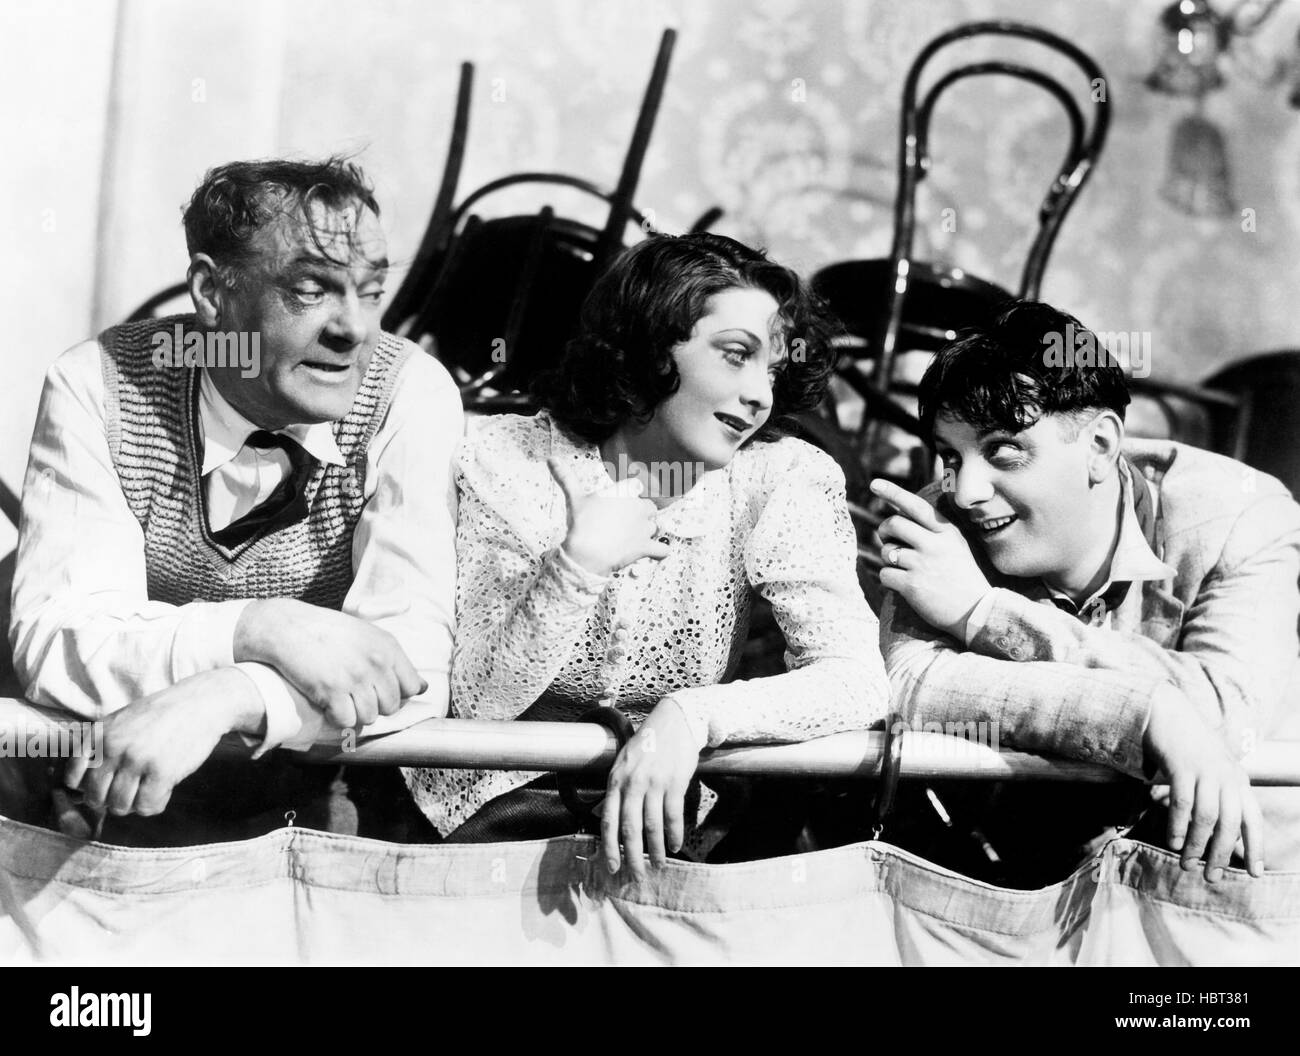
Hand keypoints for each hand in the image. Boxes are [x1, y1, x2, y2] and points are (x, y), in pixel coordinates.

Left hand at [63, 667, 262, 817]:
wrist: (201, 702)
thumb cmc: (162, 714)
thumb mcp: (121, 720)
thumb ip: (100, 746)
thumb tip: (80, 788)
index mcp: (99, 734)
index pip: (73, 779)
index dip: (87, 788)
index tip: (106, 784)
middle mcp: (113, 747)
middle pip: (95, 797)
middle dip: (110, 801)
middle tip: (129, 791)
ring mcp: (137, 760)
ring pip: (119, 806)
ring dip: (133, 805)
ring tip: (146, 791)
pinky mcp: (163, 772)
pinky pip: (146, 806)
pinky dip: (153, 805)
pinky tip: (163, 791)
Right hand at [235, 599, 426, 727]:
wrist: (288, 627)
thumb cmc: (328, 632)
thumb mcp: (368, 636)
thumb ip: (394, 661)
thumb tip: (423, 688)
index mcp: (388, 647)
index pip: (412, 687)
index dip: (398, 693)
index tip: (380, 690)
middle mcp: (376, 663)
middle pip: (391, 706)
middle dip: (375, 705)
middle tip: (355, 695)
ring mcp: (355, 678)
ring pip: (370, 717)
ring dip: (355, 713)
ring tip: (340, 698)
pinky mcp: (332, 692)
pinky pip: (346, 721)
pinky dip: (336, 718)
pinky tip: (327, 704)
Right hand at [548, 456, 669, 576]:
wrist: (586, 551)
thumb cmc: (581, 523)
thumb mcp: (574, 497)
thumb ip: (566, 477)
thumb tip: (551, 459)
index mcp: (625, 492)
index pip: (637, 486)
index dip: (631, 493)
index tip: (624, 500)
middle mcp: (639, 507)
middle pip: (649, 507)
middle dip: (641, 514)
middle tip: (625, 522)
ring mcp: (644, 528)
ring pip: (655, 527)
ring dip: (648, 532)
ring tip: (633, 538)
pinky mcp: (645, 547)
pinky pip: (662, 550)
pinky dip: (660, 552)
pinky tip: (654, 553)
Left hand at [600, 698, 700, 879]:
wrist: (674, 722)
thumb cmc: (647, 746)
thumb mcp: (623, 764)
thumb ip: (616, 790)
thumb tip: (608, 819)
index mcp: (615, 780)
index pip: (608, 821)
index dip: (609, 847)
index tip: (612, 868)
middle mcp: (632, 783)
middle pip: (630, 829)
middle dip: (632, 857)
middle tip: (637, 876)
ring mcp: (655, 783)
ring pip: (653, 825)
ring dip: (656, 850)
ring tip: (659, 865)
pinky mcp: (675, 782)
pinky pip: (673, 815)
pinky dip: (674, 834)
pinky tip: (675, 845)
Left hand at [870, 478, 990, 638]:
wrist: (978, 613)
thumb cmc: (962, 577)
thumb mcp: (955, 546)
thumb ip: (931, 530)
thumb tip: (896, 513)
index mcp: (946, 532)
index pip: (916, 506)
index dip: (893, 492)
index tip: (875, 484)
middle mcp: (934, 544)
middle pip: (893, 524)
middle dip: (884, 531)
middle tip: (888, 539)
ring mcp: (923, 565)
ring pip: (887, 551)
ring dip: (889, 559)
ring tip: (905, 568)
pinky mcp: (912, 585)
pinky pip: (885, 574)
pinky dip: (889, 579)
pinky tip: (904, 584)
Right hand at [1143, 683, 1263, 880]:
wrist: (1168, 713)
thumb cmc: (1189, 748)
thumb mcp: (1213, 772)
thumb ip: (1220, 798)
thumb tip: (1223, 837)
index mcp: (1238, 780)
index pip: (1253, 819)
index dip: (1256, 848)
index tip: (1254, 874)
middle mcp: (1227, 776)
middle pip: (1230, 823)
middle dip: (1221, 854)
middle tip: (1211, 877)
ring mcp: (1205, 770)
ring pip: (1207, 817)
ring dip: (1197, 844)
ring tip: (1187, 863)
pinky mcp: (1182, 766)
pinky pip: (1182, 803)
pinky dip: (1178, 826)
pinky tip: (1173, 841)